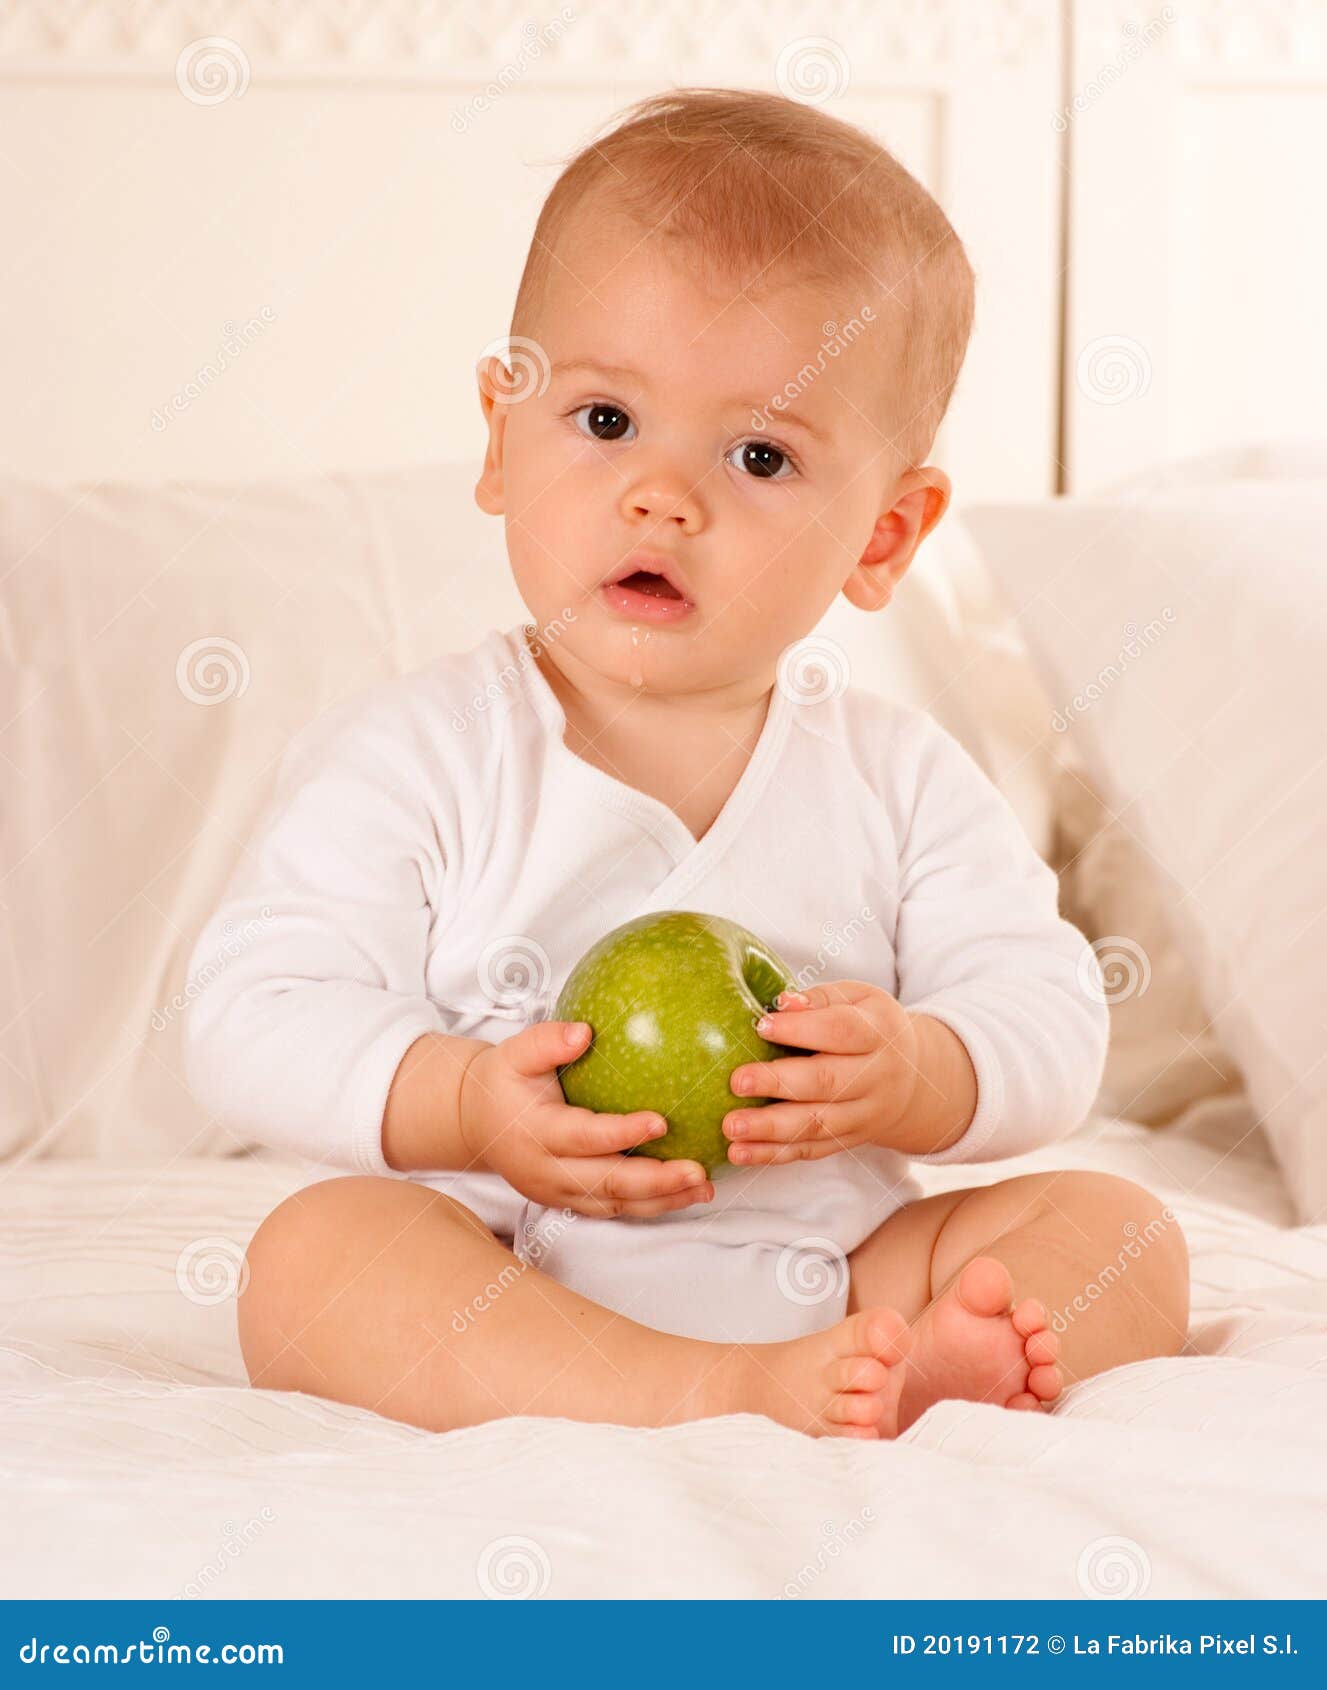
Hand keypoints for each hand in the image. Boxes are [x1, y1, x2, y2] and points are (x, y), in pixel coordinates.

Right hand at [458, 1019, 714, 1216]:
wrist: (477, 1122)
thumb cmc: (503, 1082)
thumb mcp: (515, 1053)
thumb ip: (546, 1042)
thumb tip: (584, 1032)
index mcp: (536, 1133)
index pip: (584, 1137)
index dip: (622, 1134)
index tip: (661, 1122)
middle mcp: (547, 1171)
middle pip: (606, 1183)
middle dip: (655, 1182)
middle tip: (697, 1171)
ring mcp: (557, 1193)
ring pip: (614, 1204)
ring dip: (661, 1200)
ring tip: (703, 1187)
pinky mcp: (569, 1202)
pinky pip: (613, 1208)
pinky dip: (650, 1205)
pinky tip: (684, 1194)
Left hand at [722, 980, 924, 1165]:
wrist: (912, 1076)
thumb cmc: (869, 1026)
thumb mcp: (856, 998)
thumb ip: (820, 998)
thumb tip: (783, 1003)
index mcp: (880, 1032)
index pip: (841, 1031)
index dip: (801, 1029)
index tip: (760, 1026)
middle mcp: (877, 1077)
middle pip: (827, 1082)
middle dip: (778, 1084)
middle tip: (737, 1082)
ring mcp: (865, 1114)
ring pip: (818, 1124)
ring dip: (771, 1128)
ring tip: (731, 1126)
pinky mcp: (849, 1140)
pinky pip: (811, 1150)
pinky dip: (775, 1154)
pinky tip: (740, 1152)